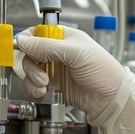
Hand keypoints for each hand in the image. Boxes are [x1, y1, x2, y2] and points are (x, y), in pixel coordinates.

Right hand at [16, 27, 134, 133]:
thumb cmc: (104, 72)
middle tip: (42, 75)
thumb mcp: (76, 53)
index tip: (23, 49)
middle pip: (29, 53)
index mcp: (64, 38)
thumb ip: (47, 46)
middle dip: (31, 65)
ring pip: (29, 71)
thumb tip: (23, 41)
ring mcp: (54, 70)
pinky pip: (34, 86)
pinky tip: (44, 92)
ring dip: (32, 79)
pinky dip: (34, 90)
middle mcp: (57, 53)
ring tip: (45, 86)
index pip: (37, 33)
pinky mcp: (53, 86)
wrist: (112, 100)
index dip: (27, 40)